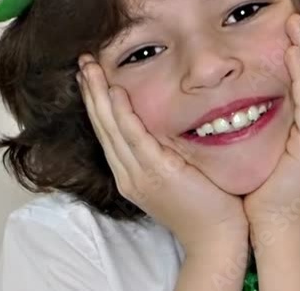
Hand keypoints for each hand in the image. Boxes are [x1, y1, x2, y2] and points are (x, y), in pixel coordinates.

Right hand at [76, 54, 248, 253]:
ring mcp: (139, 175)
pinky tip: (116, 93)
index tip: (90, 77)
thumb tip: (169, 120)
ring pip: (112, 128)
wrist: (216, 238)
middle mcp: (128, 175)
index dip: (97, 103)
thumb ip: (166, 149)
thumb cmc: (206, 206)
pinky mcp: (157, 173)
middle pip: (102, 126)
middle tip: (83, 63)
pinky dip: (123, 114)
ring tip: (90, 68)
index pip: (108, 132)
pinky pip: (134, 138)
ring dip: (99, 96)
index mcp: (131, 174)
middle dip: (91, 92)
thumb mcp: (178, 172)